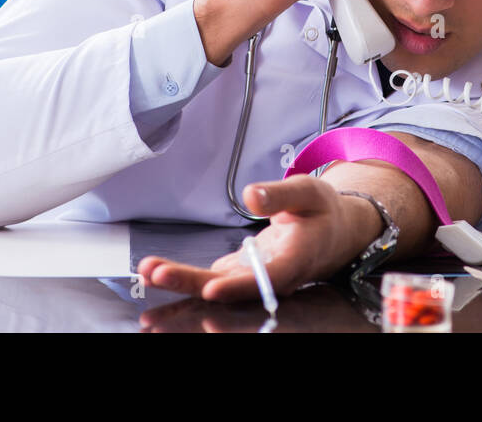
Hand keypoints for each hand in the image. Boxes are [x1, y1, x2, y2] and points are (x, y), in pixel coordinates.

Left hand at [135, 175, 379, 302]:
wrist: (333, 233)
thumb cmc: (321, 213)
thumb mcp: (308, 194)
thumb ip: (280, 195)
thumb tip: (251, 196)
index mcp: (295, 259)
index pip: (266, 278)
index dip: (238, 286)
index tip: (211, 288)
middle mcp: (272, 278)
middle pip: (230, 287)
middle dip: (191, 283)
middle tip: (157, 273)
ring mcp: (253, 278)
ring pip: (215, 286)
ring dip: (180, 281)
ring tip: (148, 271)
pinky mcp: (240, 274)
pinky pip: (210, 280)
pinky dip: (183, 278)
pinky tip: (155, 274)